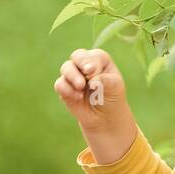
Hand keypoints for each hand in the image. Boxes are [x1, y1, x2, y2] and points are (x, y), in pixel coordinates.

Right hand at [54, 48, 137, 163]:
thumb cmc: (112, 98)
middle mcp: (85, 65)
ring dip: (72, 76)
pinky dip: (67, 89)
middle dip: (80, 64)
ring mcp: (73, 75)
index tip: (93, 72)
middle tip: (87, 73)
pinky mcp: (64, 87)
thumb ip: (105, 81)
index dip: (91, 62)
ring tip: (81, 87)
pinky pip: (60, 84)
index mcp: (99, 60)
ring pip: (66, 68)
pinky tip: (78, 97)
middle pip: (77, 56)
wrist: (103, 117)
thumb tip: (92, 81)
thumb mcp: (115, 87)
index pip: (93, 56)